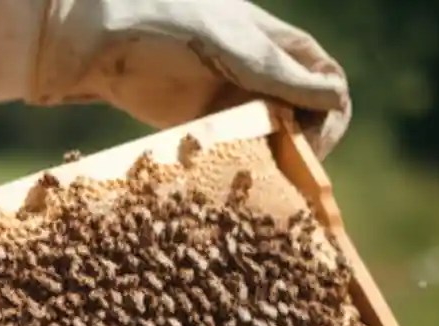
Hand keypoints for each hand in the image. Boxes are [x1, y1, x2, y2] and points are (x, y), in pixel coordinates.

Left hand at [30, 0, 350, 156]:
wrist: (102, 38)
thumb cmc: (173, 24)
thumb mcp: (236, 49)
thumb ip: (282, 75)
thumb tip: (337, 98)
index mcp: (281, 48)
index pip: (329, 85)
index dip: (330, 118)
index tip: (310, 147)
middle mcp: (262, 77)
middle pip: (303, 120)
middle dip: (302, 150)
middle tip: (284, 177)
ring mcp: (230, 102)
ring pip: (269, 141)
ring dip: (271, 165)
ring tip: (261, 189)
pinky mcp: (200, 126)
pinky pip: (233, 152)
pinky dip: (238, 169)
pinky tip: (232, 184)